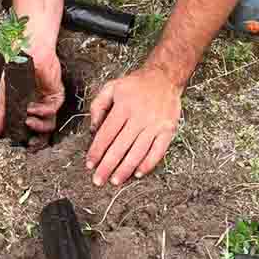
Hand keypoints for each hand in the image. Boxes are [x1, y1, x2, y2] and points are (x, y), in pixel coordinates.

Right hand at [0, 50, 64, 137]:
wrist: (28, 52)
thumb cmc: (16, 68)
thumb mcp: (4, 91)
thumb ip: (1, 111)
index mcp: (27, 107)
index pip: (29, 128)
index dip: (24, 136)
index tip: (15, 140)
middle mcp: (39, 106)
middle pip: (40, 129)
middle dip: (34, 138)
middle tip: (25, 140)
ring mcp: (48, 101)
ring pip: (48, 124)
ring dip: (38, 125)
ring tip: (28, 121)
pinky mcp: (56, 95)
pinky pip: (53, 110)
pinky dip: (42, 112)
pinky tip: (31, 108)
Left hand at [86, 67, 181, 186]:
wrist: (164, 77)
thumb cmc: (135, 84)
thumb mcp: (111, 87)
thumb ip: (98, 106)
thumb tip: (93, 130)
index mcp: (124, 106)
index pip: (106, 134)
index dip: (97, 151)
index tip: (90, 164)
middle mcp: (140, 116)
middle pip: (120, 146)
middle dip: (107, 166)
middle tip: (98, 180)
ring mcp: (155, 124)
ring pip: (138, 152)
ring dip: (125, 169)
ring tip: (115, 181)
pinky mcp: (168, 130)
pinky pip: (158, 151)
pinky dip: (148, 164)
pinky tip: (138, 173)